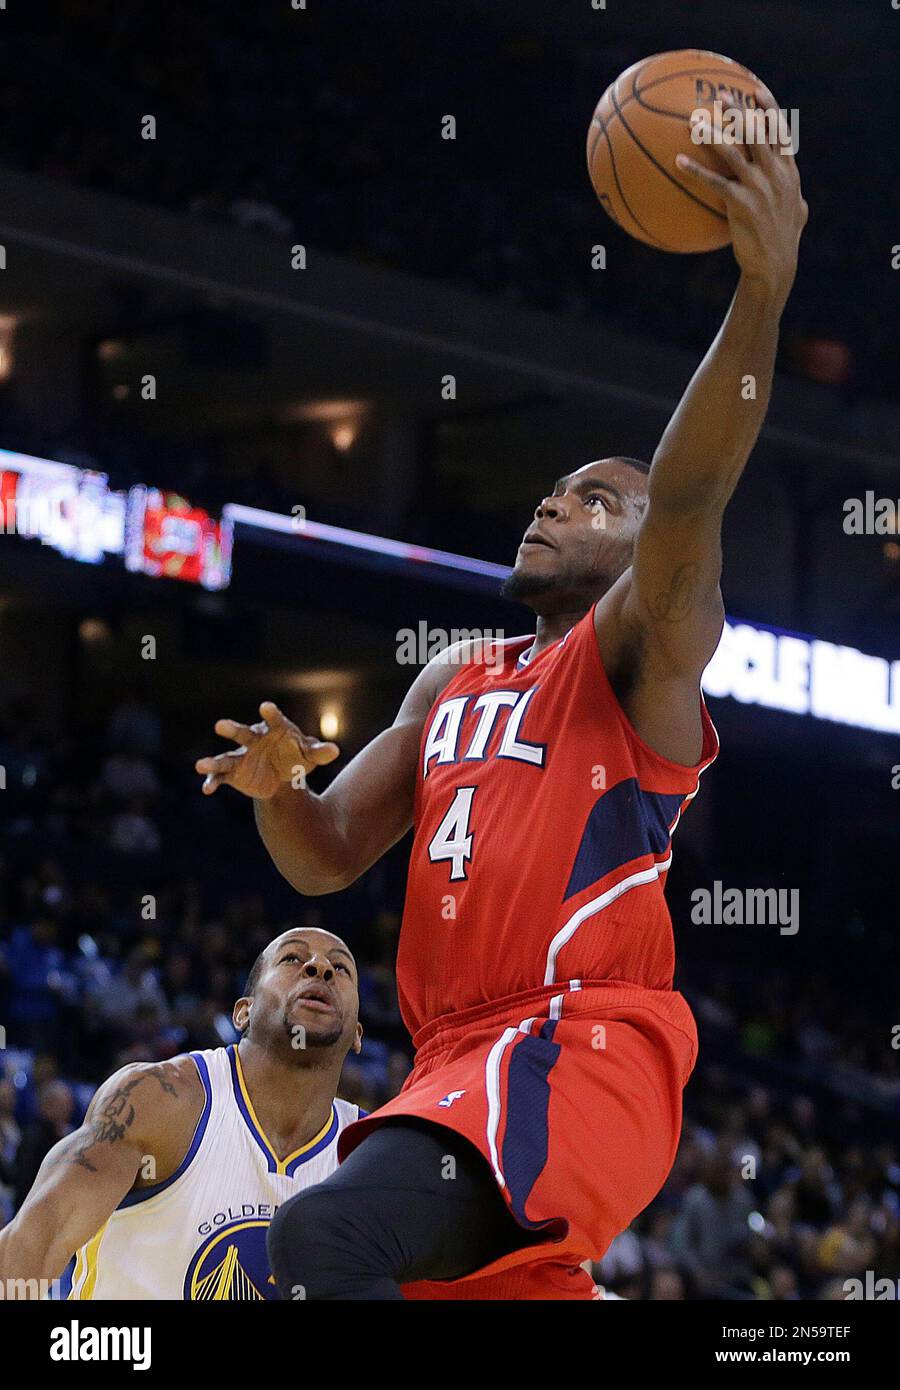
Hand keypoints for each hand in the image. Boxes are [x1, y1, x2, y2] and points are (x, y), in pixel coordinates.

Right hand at [194, 701, 338, 798]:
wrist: (282, 775)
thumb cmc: (296, 756)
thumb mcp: (309, 755)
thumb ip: (319, 752)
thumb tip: (334, 751)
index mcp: (273, 730)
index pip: (273, 720)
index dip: (270, 714)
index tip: (266, 708)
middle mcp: (253, 740)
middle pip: (242, 733)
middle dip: (232, 729)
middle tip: (220, 725)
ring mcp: (241, 757)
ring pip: (225, 757)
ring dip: (213, 761)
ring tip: (199, 765)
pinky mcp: (234, 773)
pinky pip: (221, 777)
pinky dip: (212, 781)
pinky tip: (206, 789)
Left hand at [676, 96, 806, 302]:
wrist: (775, 265)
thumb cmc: (783, 241)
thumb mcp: (797, 213)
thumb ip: (795, 197)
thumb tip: (800, 198)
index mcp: (788, 171)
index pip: (780, 131)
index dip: (769, 108)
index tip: (756, 91)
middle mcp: (775, 173)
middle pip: (756, 132)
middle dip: (738, 112)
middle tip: (720, 95)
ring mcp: (759, 187)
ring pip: (733, 151)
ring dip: (712, 133)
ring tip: (694, 121)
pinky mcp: (742, 203)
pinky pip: (714, 182)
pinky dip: (696, 170)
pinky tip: (678, 161)